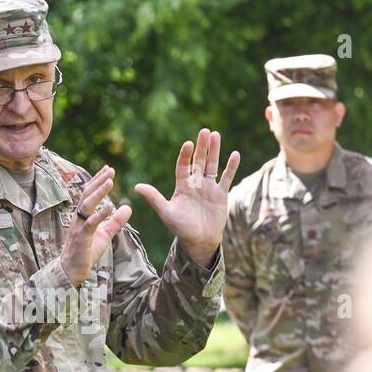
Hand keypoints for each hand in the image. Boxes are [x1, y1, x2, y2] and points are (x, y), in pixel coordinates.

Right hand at [60, 166, 132, 286]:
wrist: (72, 271)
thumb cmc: (86, 253)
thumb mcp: (105, 234)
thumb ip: (116, 221)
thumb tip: (128, 207)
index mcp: (83, 216)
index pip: (89, 194)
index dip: (98, 181)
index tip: (108, 169)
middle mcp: (78, 218)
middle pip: (87, 195)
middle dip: (98, 182)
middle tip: (110, 170)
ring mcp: (78, 227)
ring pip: (86, 205)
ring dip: (99, 193)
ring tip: (110, 182)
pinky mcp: (82, 238)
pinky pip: (90, 223)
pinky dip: (100, 214)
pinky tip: (110, 206)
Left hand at [134, 128, 240, 266]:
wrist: (199, 241)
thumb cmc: (181, 228)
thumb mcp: (166, 212)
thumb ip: (154, 198)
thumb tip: (136, 187)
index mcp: (182, 185)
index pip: (183, 166)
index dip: (185, 155)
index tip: (187, 144)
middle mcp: (196, 183)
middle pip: (199, 161)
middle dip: (201, 146)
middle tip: (204, 131)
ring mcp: (209, 187)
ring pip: (212, 165)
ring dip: (215, 151)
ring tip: (216, 135)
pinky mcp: (221, 194)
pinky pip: (227, 178)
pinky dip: (231, 167)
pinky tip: (235, 154)